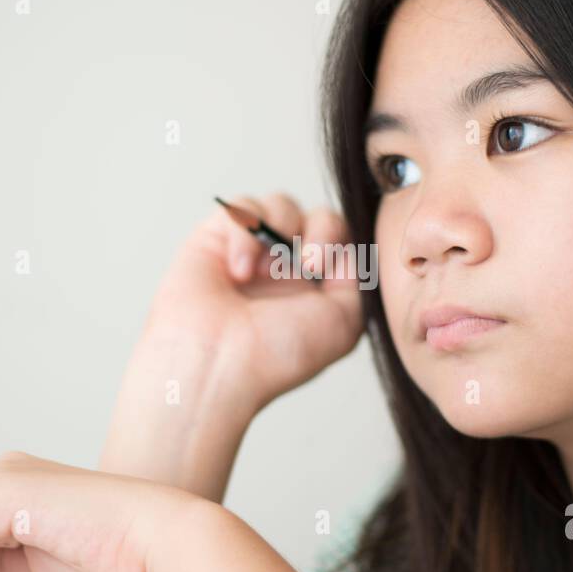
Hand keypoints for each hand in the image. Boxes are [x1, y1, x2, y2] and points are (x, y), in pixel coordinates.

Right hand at [147, 193, 364, 415]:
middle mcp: (284, 269)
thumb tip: (345, 247)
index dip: (341, 242)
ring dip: (282, 230)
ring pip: (281, 205)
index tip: (325, 269)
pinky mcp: (215, 239)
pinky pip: (241, 208)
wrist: (217, 366)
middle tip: (308, 265)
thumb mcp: (344, 323)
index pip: (341, 241)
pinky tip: (238, 271)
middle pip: (316, 216)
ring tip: (263, 272)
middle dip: (321, 230)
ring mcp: (251, 252)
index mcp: (314, 289)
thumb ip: (357, 279)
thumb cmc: (275, 355)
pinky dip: (245, 233)